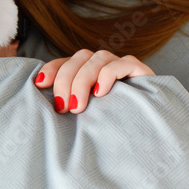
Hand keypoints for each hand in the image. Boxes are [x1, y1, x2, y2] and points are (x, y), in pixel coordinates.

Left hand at [33, 49, 155, 113]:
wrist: (148, 129)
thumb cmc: (110, 124)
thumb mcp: (85, 114)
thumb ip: (69, 106)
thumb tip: (46, 110)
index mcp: (84, 70)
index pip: (64, 62)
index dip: (51, 70)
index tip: (40, 85)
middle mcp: (100, 63)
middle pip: (77, 59)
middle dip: (65, 82)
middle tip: (63, 108)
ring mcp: (119, 63)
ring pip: (97, 59)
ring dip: (83, 81)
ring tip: (78, 106)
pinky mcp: (139, 69)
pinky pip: (120, 64)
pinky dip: (108, 76)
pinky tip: (101, 93)